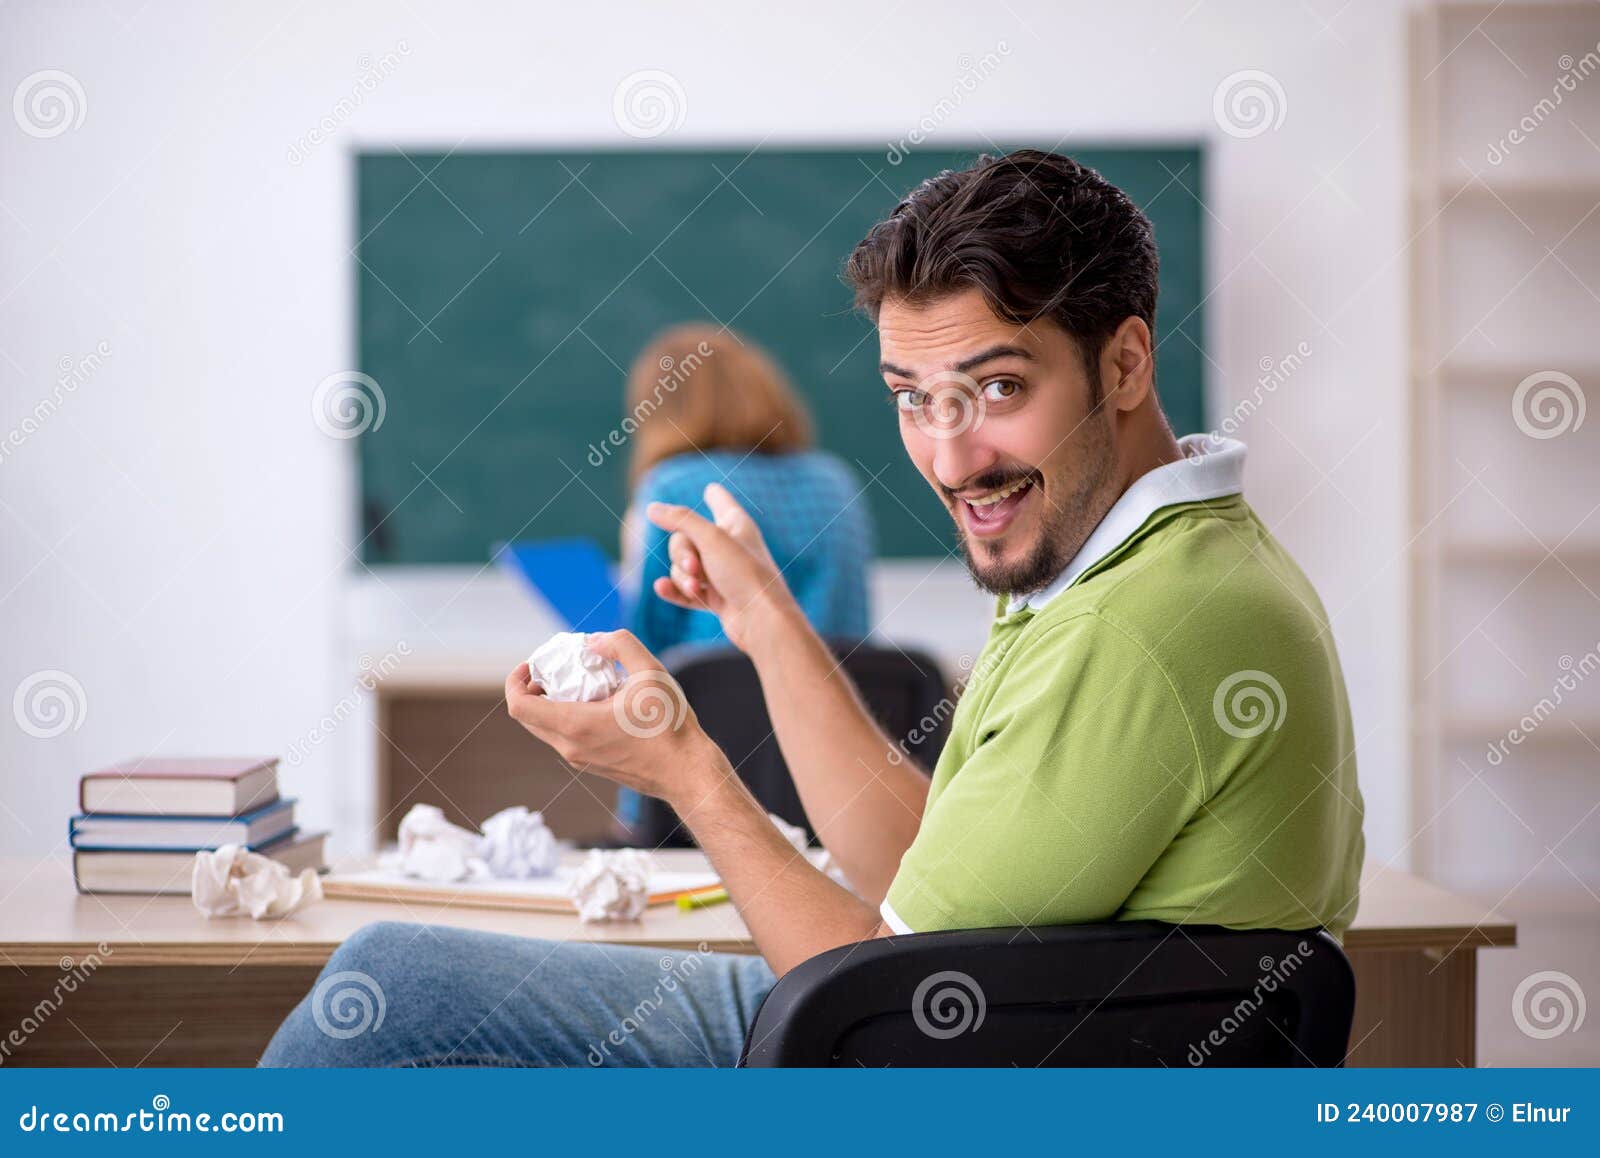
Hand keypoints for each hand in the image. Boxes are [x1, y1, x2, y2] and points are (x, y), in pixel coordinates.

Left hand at [503, 630, 724, 807]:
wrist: (686, 772)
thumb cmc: (670, 726)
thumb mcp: (650, 672)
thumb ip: (620, 645)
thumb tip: (594, 642)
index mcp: (576, 725)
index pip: (519, 706)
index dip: (515, 681)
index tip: (531, 665)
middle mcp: (571, 747)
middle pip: (528, 718)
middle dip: (532, 689)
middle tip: (553, 669)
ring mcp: (580, 759)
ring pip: (545, 729)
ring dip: (549, 704)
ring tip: (577, 682)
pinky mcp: (592, 765)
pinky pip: (564, 738)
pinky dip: (566, 717)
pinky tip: (596, 702)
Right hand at [647, 483, 795, 652]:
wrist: (761, 620)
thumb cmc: (745, 574)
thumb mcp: (710, 539)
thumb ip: (680, 520)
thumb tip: (652, 508)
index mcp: (736, 524)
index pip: (722, 503)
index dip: (715, 496)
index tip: (711, 489)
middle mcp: (729, 547)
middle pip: (685, 539)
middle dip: (682, 554)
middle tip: (695, 567)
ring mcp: (722, 574)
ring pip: (683, 568)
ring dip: (684, 578)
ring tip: (698, 589)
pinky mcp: (717, 598)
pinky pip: (686, 591)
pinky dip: (676, 591)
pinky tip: (662, 588)